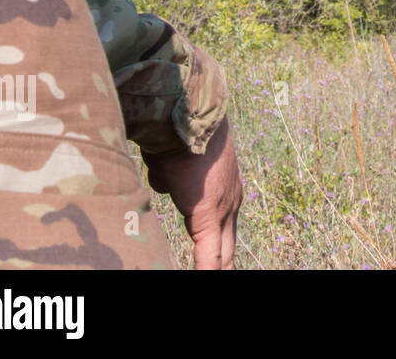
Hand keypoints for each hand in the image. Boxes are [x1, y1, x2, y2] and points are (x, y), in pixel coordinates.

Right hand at [143, 116, 242, 268]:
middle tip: (224, 274)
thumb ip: (172, 179)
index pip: (222, 233)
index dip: (216, 253)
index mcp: (226, 190)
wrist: (183, 118)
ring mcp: (223, 211)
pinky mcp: (208, 217)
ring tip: (214, 276)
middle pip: (228, 249)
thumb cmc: (175, 136)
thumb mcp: (173, 164)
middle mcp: (231, 203)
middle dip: (223, 266)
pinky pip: (209, 256)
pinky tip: (205, 277)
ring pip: (222, 255)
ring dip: (215, 268)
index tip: (214, 267)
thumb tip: (165, 184)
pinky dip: (206, 270)